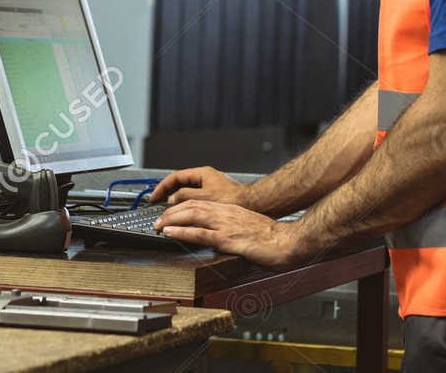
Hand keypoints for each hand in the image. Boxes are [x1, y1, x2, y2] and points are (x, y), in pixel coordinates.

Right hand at [147, 166, 248, 206]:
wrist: (252, 203)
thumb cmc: (234, 197)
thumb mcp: (204, 197)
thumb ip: (185, 196)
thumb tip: (172, 199)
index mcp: (202, 173)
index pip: (175, 177)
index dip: (161, 187)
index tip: (154, 196)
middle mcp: (205, 178)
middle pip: (179, 183)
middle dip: (166, 193)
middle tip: (157, 202)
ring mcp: (209, 186)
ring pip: (186, 191)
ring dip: (175, 199)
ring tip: (167, 209)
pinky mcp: (213, 195)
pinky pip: (194, 198)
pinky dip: (185, 204)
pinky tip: (183, 213)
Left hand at [153, 200, 310, 269]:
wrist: (289, 241)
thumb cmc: (274, 238)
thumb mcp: (250, 228)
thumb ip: (235, 229)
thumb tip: (223, 237)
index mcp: (231, 211)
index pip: (201, 203)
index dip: (182, 206)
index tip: (171, 212)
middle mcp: (226, 214)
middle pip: (192, 206)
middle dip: (171, 211)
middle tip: (157, 218)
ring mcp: (226, 225)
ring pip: (192, 216)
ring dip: (171, 219)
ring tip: (157, 224)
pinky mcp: (227, 239)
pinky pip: (199, 233)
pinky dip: (181, 231)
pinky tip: (170, 232)